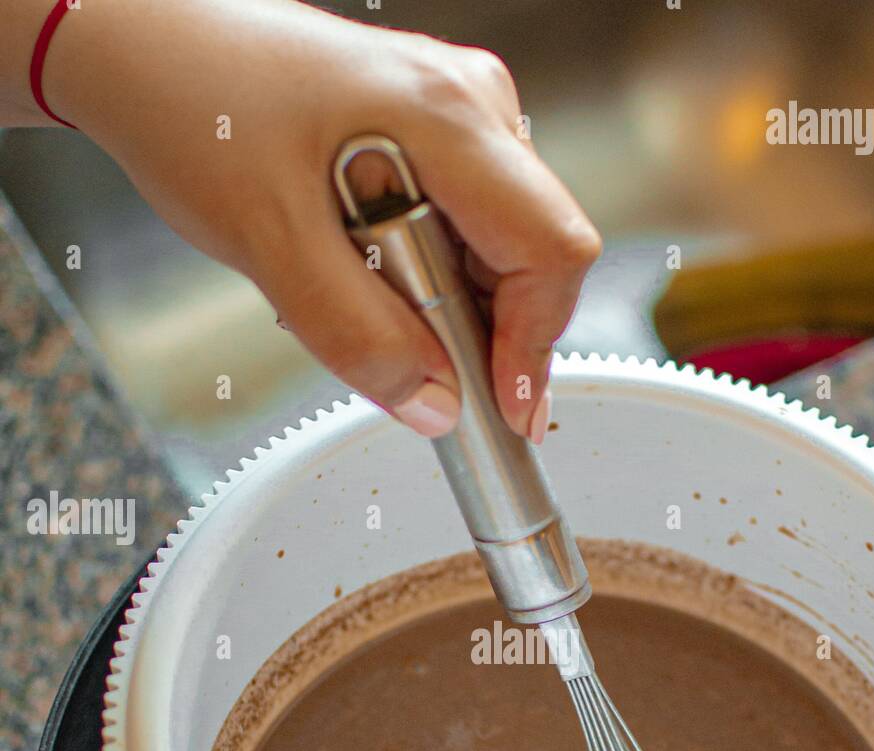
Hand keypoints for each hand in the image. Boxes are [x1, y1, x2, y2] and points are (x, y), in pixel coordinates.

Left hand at [44, 0, 601, 439]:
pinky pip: (462, 224)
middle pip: (529, 254)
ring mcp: (456, 111)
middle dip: (476, 323)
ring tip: (352, 283)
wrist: (148, 47)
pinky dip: (421, 268)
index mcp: (451, 119)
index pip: (552, 250)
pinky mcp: (433, 127)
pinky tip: (357, 260)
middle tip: (398, 347)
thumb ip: (360, 338)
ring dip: (441, 298)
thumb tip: (436, 405)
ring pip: (495, 246)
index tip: (502, 405)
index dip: (536, 341)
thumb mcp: (273, 247)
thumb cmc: (199, 111)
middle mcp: (471, 105)